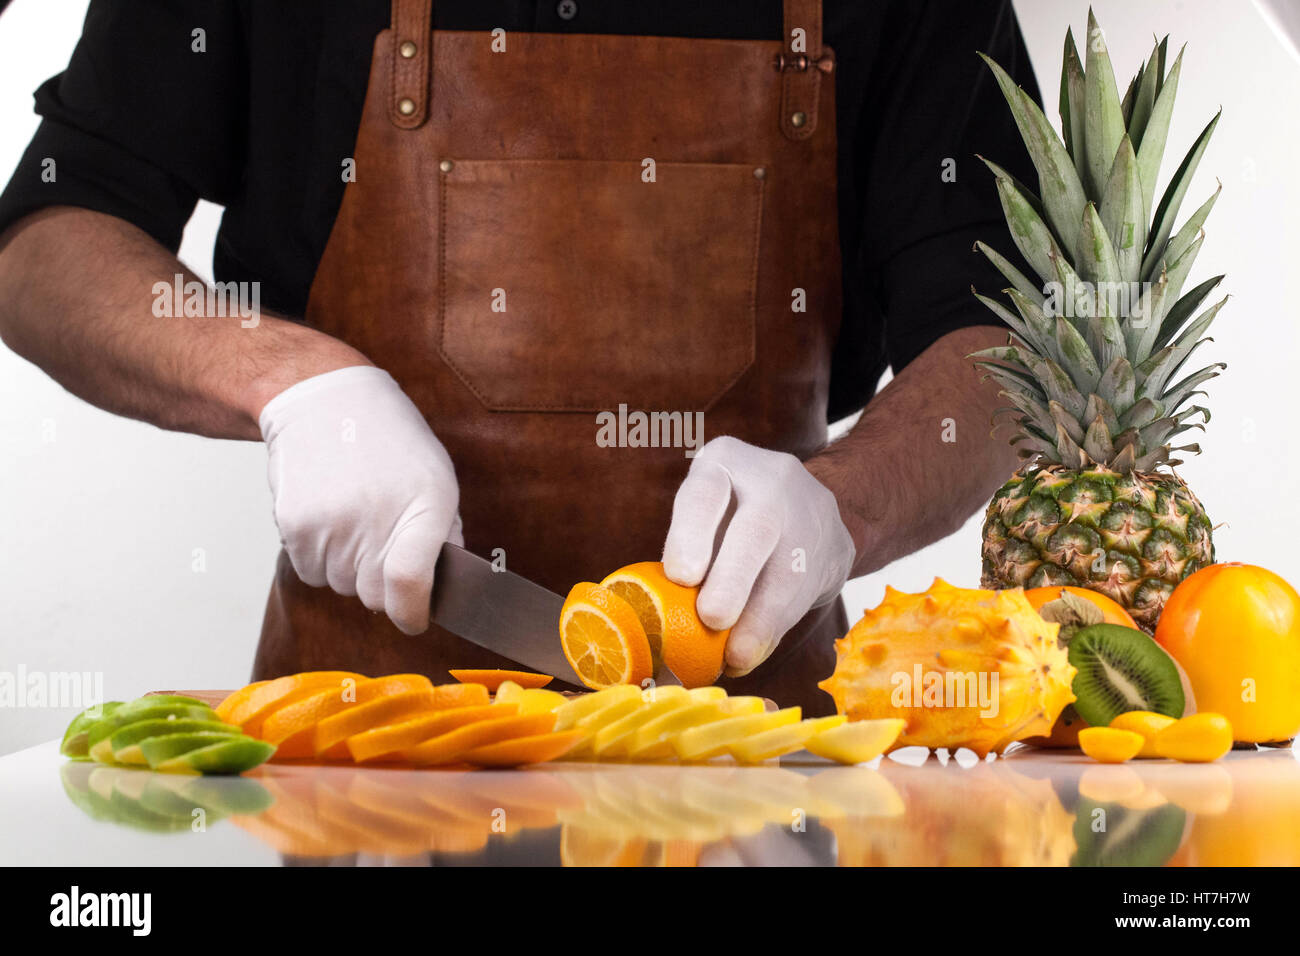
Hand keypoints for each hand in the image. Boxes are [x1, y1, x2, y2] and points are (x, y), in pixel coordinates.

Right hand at [259, 365, 460, 633]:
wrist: (324, 402)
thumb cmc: (389, 440)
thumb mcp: (436, 478)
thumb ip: (444, 535)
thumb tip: (438, 587)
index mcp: (426, 504)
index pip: (410, 584)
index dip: (412, 613)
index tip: (415, 618)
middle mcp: (377, 517)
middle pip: (375, 597)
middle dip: (383, 585)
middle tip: (382, 542)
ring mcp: (332, 524)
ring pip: (341, 587)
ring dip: (349, 569)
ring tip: (354, 517)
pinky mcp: (296, 526)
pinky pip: (311, 572)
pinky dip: (320, 557)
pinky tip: (330, 517)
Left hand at [662, 436, 854, 675]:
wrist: (807, 506)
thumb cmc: (732, 517)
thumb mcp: (704, 511)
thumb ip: (685, 549)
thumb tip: (653, 614)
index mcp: (725, 463)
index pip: (706, 491)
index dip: (692, 533)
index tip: (680, 576)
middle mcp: (771, 479)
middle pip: (756, 529)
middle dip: (733, 580)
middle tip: (710, 619)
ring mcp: (810, 511)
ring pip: (789, 569)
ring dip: (758, 620)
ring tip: (733, 656)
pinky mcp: (836, 546)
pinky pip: (807, 593)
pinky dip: (774, 630)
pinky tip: (752, 653)